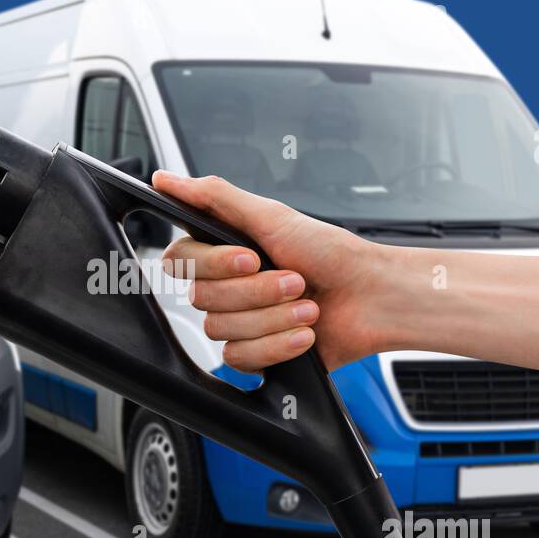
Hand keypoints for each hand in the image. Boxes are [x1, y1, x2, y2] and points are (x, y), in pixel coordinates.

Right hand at [152, 171, 387, 372]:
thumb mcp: (271, 215)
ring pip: (220, 329)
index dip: (213, 264)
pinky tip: (303, 334)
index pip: (180, 260)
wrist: (372, 298)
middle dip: (256, 291)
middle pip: (202, 298)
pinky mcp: (255, 354)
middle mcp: (228, 287)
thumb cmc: (331, 253)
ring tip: (307, 308)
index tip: (250, 258)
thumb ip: (214, 198)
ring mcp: (241, 322)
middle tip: (295, 280)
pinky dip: (277, 345)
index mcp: (225, 251)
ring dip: (272, 317)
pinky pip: (239, 358)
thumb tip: (165, 180)